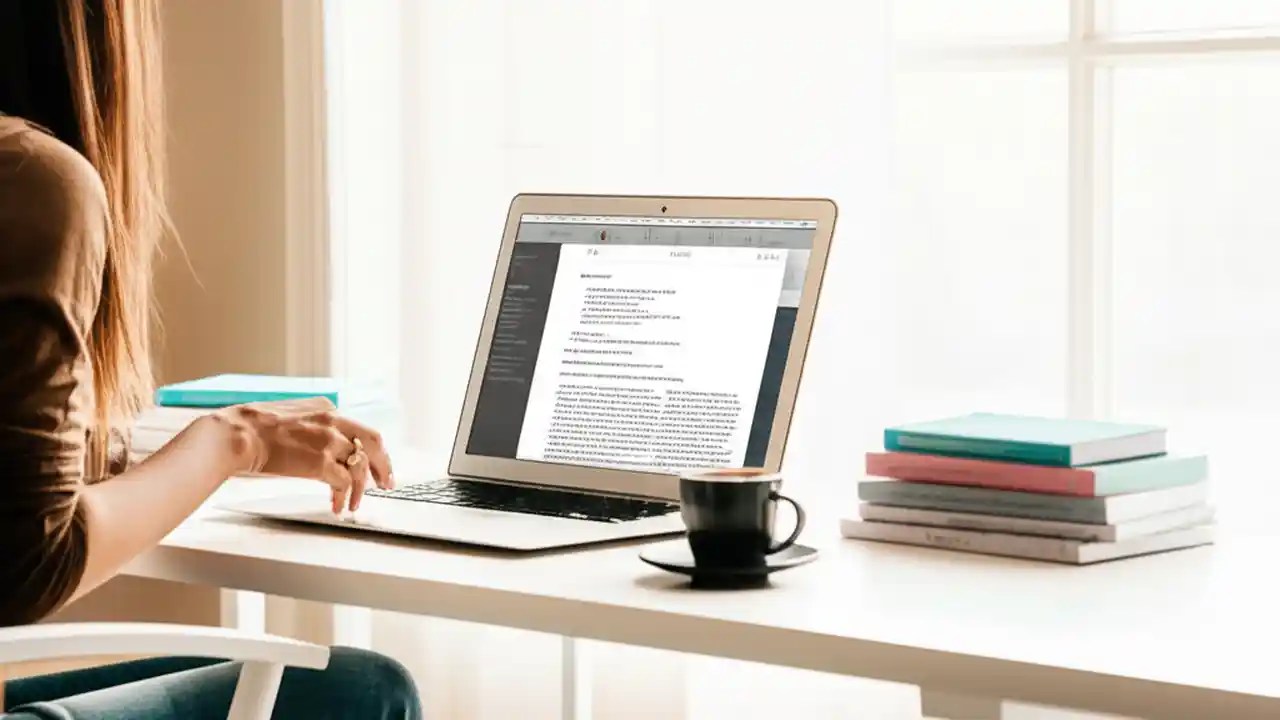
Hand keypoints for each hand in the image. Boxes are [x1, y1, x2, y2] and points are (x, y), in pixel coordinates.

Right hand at [214, 397, 394, 513]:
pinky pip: (344, 483)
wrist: (237, 434)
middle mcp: (333, 421)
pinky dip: (344, 497)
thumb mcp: (291, 415)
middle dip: (383, 465)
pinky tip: (337, 506)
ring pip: (361, 467)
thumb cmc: (252, 429)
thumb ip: (311, 426)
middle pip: (373, 443)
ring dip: (361, 489)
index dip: (370, 449)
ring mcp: (328, 441)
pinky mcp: (321, 462)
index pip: (359, 429)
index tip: (374, 463)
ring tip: (354, 504)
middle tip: (386, 483)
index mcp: (326, 409)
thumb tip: (319, 446)